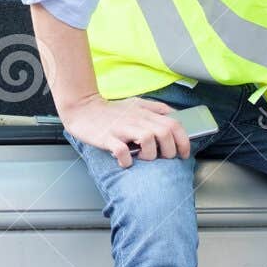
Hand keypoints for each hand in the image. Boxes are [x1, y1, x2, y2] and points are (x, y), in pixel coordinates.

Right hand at [62, 93, 191, 166]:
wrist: (83, 109)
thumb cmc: (111, 111)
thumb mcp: (136, 104)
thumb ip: (156, 108)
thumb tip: (175, 117)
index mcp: (146, 112)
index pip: (174, 123)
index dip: (183, 140)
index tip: (184, 153)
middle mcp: (136, 119)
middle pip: (165, 133)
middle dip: (169, 150)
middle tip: (163, 158)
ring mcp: (122, 128)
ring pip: (148, 140)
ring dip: (150, 155)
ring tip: (143, 158)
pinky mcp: (107, 137)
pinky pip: (122, 151)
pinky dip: (126, 160)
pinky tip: (125, 162)